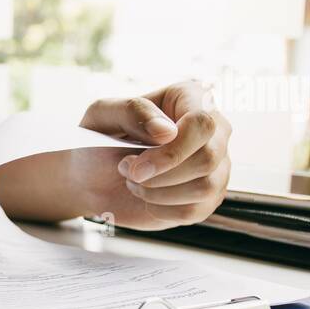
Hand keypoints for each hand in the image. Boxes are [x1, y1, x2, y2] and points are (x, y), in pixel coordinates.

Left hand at [79, 81, 231, 229]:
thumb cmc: (100, 139)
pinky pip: (195, 211)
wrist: (93, 177)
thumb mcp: (102, 115)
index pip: (202, 123)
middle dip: (160, 174)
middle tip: (127, 171)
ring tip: (135, 181)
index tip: (135, 166)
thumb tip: (167, 131)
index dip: (171, 150)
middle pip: (207, 158)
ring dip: (157, 192)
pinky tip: (147, 197)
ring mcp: (216, 164)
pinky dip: (161, 209)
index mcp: (191, 98)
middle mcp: (213, 129)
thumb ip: (133, 111)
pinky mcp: (208, 196)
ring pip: (204, 187)